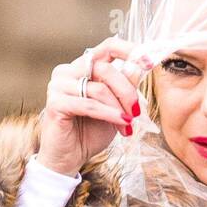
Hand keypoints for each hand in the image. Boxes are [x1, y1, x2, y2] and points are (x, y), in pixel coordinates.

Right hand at [37, 37, 155, 175]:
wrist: (69, 159)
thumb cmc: (89, 133)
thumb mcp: (115, 108)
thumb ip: (125, 88)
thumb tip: (139, 67)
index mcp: (82, 68)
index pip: (107, 47)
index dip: (130, 50)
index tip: (150, 61)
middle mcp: (68, 71)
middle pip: (106, 68)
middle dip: (127, 91)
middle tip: (137, 111)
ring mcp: (59, 86)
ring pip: (99, 88)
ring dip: (118, 108)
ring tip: (127, 124)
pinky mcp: (55, 103)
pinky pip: (89, 105)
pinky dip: (109, 114)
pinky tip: (121, 124)